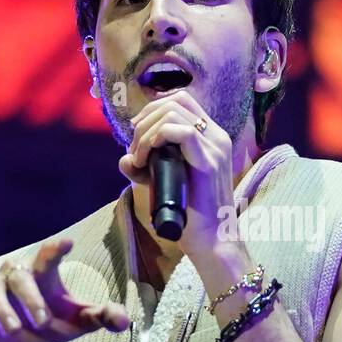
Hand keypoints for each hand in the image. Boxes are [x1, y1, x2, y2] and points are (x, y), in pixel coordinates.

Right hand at [0, 237, 129, 341]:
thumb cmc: (48, 324)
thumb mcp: (76, 323)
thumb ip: (100, 318)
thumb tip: (124, 320)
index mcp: (42, 275)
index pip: (48, 258)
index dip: (55, 250)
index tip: (67, 243)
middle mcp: (14, 275)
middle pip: (20, 276)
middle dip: (30, 298)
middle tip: (43, 323)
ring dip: (3, 310)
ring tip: (15, 332)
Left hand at [120, 89, 234, 257]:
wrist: (213, 241)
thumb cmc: (191, 215)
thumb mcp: (164, 183)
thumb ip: (145, 168)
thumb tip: (124, 159)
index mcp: (211, 137)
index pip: (182, 101)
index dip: (152, 110)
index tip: (136, 134)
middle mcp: (217, 137)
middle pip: (175, 101)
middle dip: (145, 120)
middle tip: (135, 150)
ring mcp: (215, 147)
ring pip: (173, 113)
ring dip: (146, 132)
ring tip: (139, 158)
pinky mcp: (209, 162)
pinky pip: (181, 132)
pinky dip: (156, 138)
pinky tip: (148, 158)